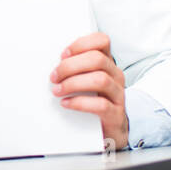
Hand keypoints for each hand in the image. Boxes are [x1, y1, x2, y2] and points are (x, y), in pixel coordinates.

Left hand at [51, 31, 127, 148]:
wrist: (111, 128)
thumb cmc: (93, 100)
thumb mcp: (86, 80)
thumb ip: (75, 69)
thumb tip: (52, 65)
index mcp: (107, 63)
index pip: (102, 41)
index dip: (81, 44)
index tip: (63, 55)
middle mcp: (115, 75)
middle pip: (97, 59)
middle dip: (70, 66)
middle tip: (54, 77)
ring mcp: (117, 94)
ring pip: (100, 80)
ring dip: (73, 83)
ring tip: (58, 90)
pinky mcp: (115, 114)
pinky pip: (100, 105)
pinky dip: (79, 102)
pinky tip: (66, 103)